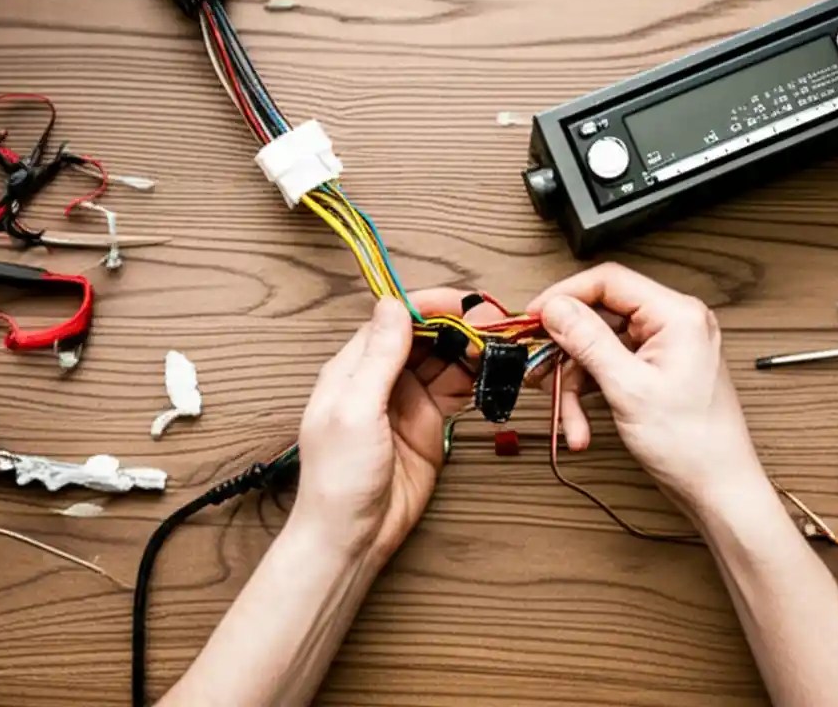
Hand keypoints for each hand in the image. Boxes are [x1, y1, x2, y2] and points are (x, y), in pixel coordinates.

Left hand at [292, 292, 482, 562]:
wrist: (354, 536)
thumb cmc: (339, 478)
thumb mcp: (355, 410)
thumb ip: (378, 358)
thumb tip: (393, 306)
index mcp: (352, 369)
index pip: (393, 321)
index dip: (429, 306)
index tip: (461, 301)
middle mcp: (381, 380)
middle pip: (424, 337)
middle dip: (456, 324)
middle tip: (492, 322)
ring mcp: (406, 402)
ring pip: (443, 361)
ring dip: (469, 349)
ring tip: (498, 344)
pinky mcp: (429, 425)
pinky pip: (455, 390)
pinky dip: (474, 377)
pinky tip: (491, 370)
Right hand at [527, 263, 761, 508]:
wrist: (719, 489)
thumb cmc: (693, 444)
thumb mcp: (628, 388)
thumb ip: (589, 341)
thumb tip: (557, 307)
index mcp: (677, 316)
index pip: (608, 282)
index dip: (565, 296)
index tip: (534, 318)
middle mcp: (674, 324)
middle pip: (599, 317)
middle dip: (566, 350)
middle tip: (539, 371)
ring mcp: (666, 349)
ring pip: (599, 348)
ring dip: (575, 383)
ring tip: (566, 416)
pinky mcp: (657, 371)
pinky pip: (612, 369)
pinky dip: (591, 394)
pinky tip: (582, 425)